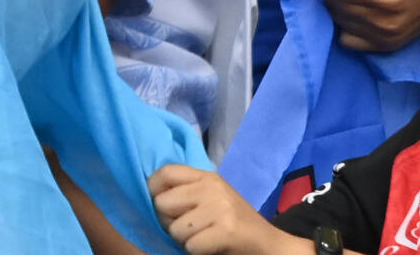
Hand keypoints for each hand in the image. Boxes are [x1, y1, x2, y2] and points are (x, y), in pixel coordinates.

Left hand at [150, 164, 300, 254]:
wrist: (270, 245)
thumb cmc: (235, 223)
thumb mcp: (212, 198)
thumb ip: (186, 192)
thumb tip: (149, 194)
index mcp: (207, 176)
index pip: (165, 173)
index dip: (153, 190)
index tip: (161, 206)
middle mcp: (212, 187)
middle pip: (162, 203)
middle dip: (169, 221)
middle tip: (189, 229)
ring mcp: (220, 207)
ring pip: (174, 228)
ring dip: (184, 240)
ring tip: (203, 238)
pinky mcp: (226, 230)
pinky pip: (190, 246)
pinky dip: (197, 252)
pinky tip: (211, 247)